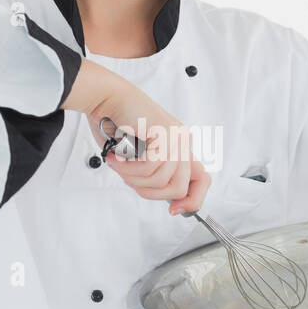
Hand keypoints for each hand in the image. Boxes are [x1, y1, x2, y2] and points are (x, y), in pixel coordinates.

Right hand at [86, 79, 210, 214]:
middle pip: (179, 187)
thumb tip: (169, 202)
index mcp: (180, 147)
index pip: (202, 180)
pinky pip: (151, 167)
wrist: (105, 97)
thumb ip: (154, 175)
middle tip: (129, 181)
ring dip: (133, 178)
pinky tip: (116, 158)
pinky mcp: (165, 132)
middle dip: (150, 192)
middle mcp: (183, 141)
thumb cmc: (116, 125)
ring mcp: (176, 136)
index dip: (192, 200)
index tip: (173, 211)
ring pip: (162, 180)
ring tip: (117, 164)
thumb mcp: (139, 158)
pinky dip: (129, 168)